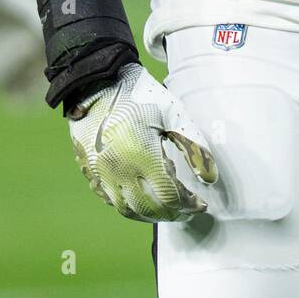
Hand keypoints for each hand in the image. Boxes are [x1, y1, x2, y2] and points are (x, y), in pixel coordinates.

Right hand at [67, 62, 216, 221]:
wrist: (99, 82)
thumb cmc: (141, 95)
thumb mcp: (174, 115)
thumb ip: (194, 147)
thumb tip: (210, 178)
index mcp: (142, 155)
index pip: (170, 196)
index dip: (188, 205)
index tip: (200, 203)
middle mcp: (118, 169)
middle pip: (148, 209)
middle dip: (171, 214)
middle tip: (185, 210)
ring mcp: (100, 172)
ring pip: (126, 209)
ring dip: (149, 215)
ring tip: (165, 209)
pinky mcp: (89, 170)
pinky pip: (108, 199)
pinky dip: (126, 205)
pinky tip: (139, 199)